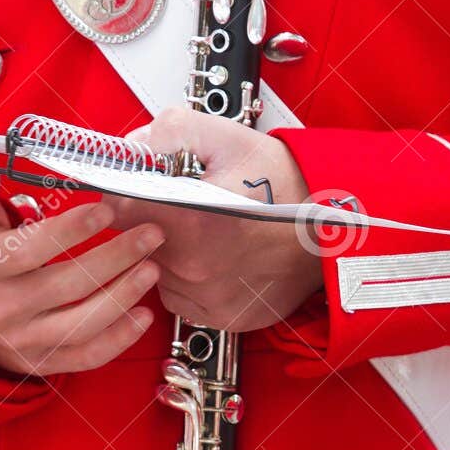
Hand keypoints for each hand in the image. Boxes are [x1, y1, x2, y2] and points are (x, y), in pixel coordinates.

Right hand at [0, 151, 162, 375]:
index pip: (33, 248)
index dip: (72, 230)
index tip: (105, 211)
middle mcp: (5, 307)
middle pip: (70, 284)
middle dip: (118, 257)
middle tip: (151, 234)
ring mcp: (25, 340)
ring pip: (84, 323)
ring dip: (125, 295)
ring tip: (153, 269)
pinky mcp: (41, 363)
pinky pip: (86, 356)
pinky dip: (119, 339)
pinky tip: (143, 315)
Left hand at [105, 107, 322, 331]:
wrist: (334, 230)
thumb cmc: (288, 184)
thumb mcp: (228, 138)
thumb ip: (170, 132)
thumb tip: (134, 146)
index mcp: (189, 219)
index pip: (116, 209)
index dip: (124, 192)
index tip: (137, 187)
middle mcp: (192, 266)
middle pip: (135, 243)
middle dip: (152, 220)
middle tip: (183, 205)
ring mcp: (205, 297)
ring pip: (156, 272)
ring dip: (170, 252)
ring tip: (206, 232)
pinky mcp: (219, 317)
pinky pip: (180, 297)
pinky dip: (189, 279)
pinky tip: (216, 257)